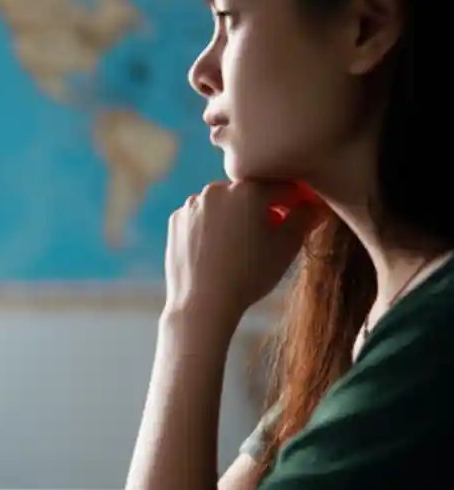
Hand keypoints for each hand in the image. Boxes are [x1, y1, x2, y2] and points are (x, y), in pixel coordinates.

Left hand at [165, 181, 321, 326]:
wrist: (202, 303)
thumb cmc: (249, 275)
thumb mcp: (286, 246)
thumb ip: (304, 218)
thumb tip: (314, 205)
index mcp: (248, 189)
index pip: (282, 187)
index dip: (295, 201)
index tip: (299, 214)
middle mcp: (216, 189)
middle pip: (248, 192)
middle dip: (261, 208)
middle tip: (269, 233)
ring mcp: (192, 204)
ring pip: (222, 204)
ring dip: (233, 215)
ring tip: (239, 245)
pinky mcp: (175, 220)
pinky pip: (200, 217)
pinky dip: (210, 226)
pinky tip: (216, 250)